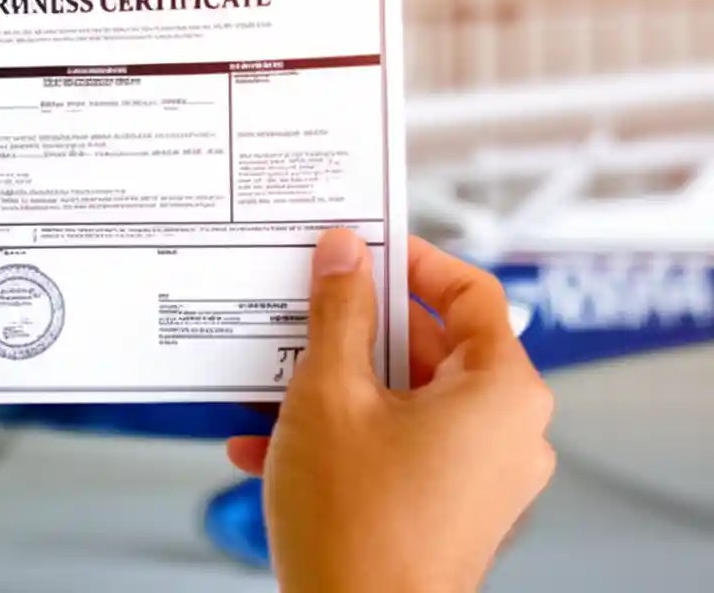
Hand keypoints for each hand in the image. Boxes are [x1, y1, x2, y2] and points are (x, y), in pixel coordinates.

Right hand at [227, 229, 554, 592]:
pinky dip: (345, 434)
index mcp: (501, 391)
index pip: (471, 292)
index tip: (364, 250)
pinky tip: (273, 441)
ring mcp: (481, 475)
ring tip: (276, 382)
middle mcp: (506, 432)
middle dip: (356, 328)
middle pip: (433, 346)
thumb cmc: (358, 528)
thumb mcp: (329, 395)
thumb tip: (344, 255)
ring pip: (406, 399)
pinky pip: (399, 445)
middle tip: (307, 309)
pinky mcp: (449, 507)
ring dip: (338, 384)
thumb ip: (338, 313)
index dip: (412, 262)